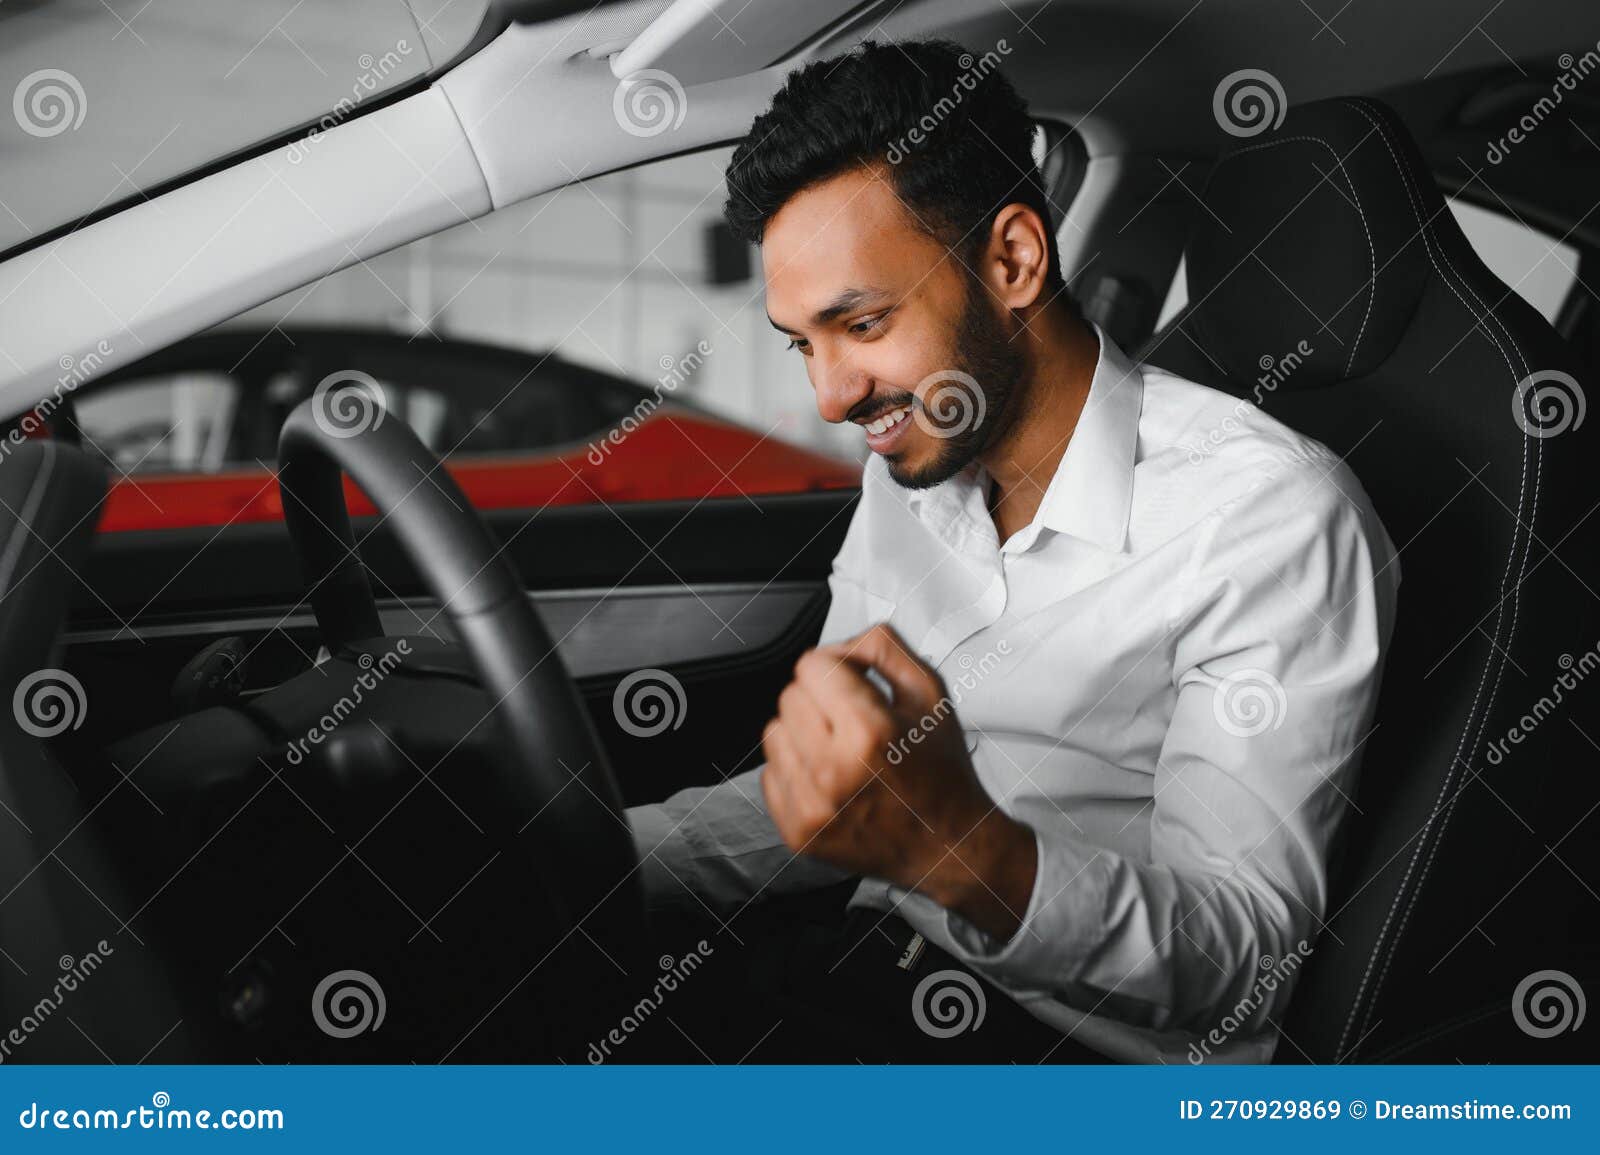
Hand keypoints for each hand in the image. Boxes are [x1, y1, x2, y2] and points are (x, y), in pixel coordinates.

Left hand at [760, 623, 1037, 939]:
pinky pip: (771, 775)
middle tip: (852, 720)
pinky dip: (797, 771)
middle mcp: (835, 770)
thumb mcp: (931, 695)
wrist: (947, 846)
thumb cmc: (942, 772)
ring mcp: (812, 806)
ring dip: (803, 733)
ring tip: (840, 750)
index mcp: (870, 731)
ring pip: (774, 733)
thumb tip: (844, 642)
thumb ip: (885, 650)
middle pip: (790, 696)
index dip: (836, 666)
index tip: (854, 682)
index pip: (812, 665)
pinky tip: (831, 779)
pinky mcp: (798, 832)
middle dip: (819, 699)